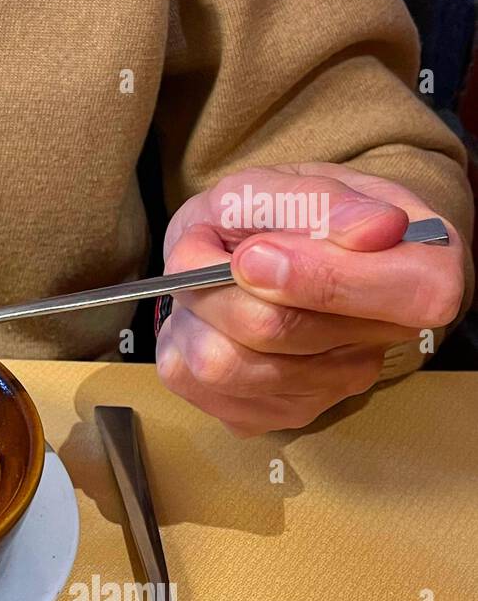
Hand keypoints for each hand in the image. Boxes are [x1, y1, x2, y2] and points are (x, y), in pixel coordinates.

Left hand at [157, 163, 465, 436]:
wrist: (241, 249)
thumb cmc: (273, 216)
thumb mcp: (280, 186)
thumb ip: (317, 204)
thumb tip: (377, 229)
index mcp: (420, 269)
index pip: (411, 296)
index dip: (325, 277)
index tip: (255, 252)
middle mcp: (382, 340)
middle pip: (282, 330)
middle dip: (224, 286)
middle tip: (222, 255)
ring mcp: (330, 387)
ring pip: (229, 366)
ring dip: (197, 315)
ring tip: (209, 285)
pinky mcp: (273, 414)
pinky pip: (198, 387)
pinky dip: (181, 343)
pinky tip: (207, 320)